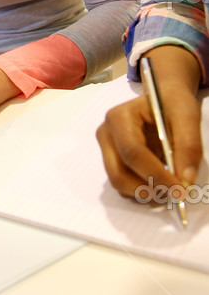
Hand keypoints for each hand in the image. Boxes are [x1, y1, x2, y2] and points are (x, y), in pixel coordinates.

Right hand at [97, 45, 202, 200]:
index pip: (132, 153)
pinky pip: (124, 185)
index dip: (155, 174)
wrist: (163, 99)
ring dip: (146, 193)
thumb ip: (188, 145)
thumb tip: (185, 179)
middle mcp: (106, 135)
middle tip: (175, 195)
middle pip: (118, 173)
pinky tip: (159, 181)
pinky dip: (143, 191)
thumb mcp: (187, 116)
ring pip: (119, 183)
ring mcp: (107, 150)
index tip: (179, 189)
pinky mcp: (112, 161)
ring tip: (170, 186)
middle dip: (148, 189)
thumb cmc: (172, 103)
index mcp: (119, 118)